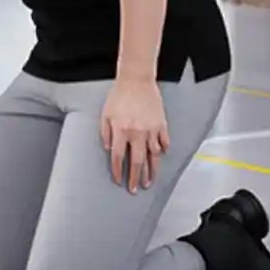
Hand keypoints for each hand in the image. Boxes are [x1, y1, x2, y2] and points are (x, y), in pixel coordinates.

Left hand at [100, 78, 169, 194]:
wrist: (136, 80)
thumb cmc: (119, 96)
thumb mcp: (105, 114)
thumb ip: (106, 133)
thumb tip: (109, 151)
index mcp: (121, 131)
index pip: (119, 157)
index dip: (118, 171)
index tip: (119, 181)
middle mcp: (137, 133)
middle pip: (137, 161)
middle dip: (136, 178)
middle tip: (135, 189)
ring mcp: (151, 129)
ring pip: (153, 156)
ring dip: (151, 171)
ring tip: (149, 182)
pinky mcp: (161, 124)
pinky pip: (164, 141)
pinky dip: (163, 150)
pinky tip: (161, 157)